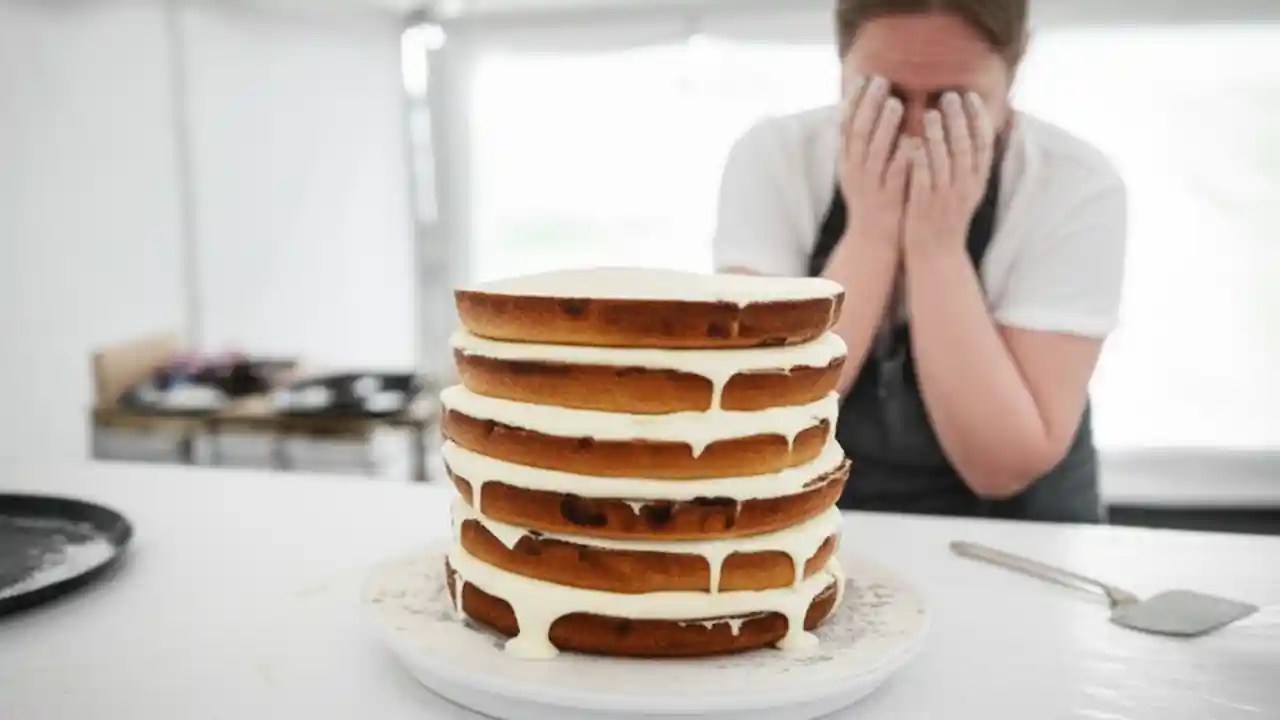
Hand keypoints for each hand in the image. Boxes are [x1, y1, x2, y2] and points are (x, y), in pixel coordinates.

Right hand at [839, 75, 915, 245]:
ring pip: (874, 152)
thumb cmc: (872, 197)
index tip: (864, 77)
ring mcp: (871, 184)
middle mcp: (855, 170)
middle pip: (858, 132)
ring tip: (895, 104)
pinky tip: (911, 141)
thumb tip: (868, 109)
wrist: (873, 238)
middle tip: (880, 81)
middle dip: (867, 105)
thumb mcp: (859, 169)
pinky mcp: (888, 198)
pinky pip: (894, 175)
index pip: (845, 125)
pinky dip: (901, 158)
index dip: (853, 101)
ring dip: (883, 127)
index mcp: (848, 161)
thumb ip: (863, 143)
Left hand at [903, 91, 995, 254]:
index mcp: (976, 181)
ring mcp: (945, 197)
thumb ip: (966, 163)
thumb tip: (969, 130)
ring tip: (930, 112)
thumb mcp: (964, 190)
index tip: (970, 96)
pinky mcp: (925, 206)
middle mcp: (964, 187)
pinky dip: (919, 160)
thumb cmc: (946, 216)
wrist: (936, 254)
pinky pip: (923, 179)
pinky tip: (912, 143)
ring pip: (945, 161)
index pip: (982, 144)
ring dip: (939, 135)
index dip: (978, 119)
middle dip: (959, 119)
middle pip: (965, 147)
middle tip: (949, 95)